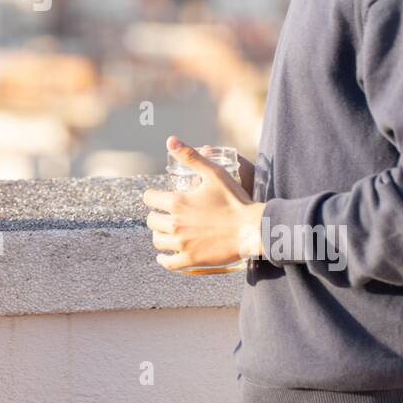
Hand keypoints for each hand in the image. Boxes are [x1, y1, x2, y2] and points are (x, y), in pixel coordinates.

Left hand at [144, 136, 265, 270]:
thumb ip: (190, 156)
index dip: (153, 197)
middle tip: (166, 216)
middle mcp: (175, 223)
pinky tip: (165, 256)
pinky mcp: (192, 259)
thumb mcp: (213, 173)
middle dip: (157, 216)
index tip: (159, 198)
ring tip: (168, 232)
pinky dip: (164, 259)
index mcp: (177, 202)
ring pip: (157, 240)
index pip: (149, 198)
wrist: (253, 228)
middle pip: (151, 221)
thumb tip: (170, 140)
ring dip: (160, 235)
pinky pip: (168, 263)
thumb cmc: (235, 199)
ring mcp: (182, 243)